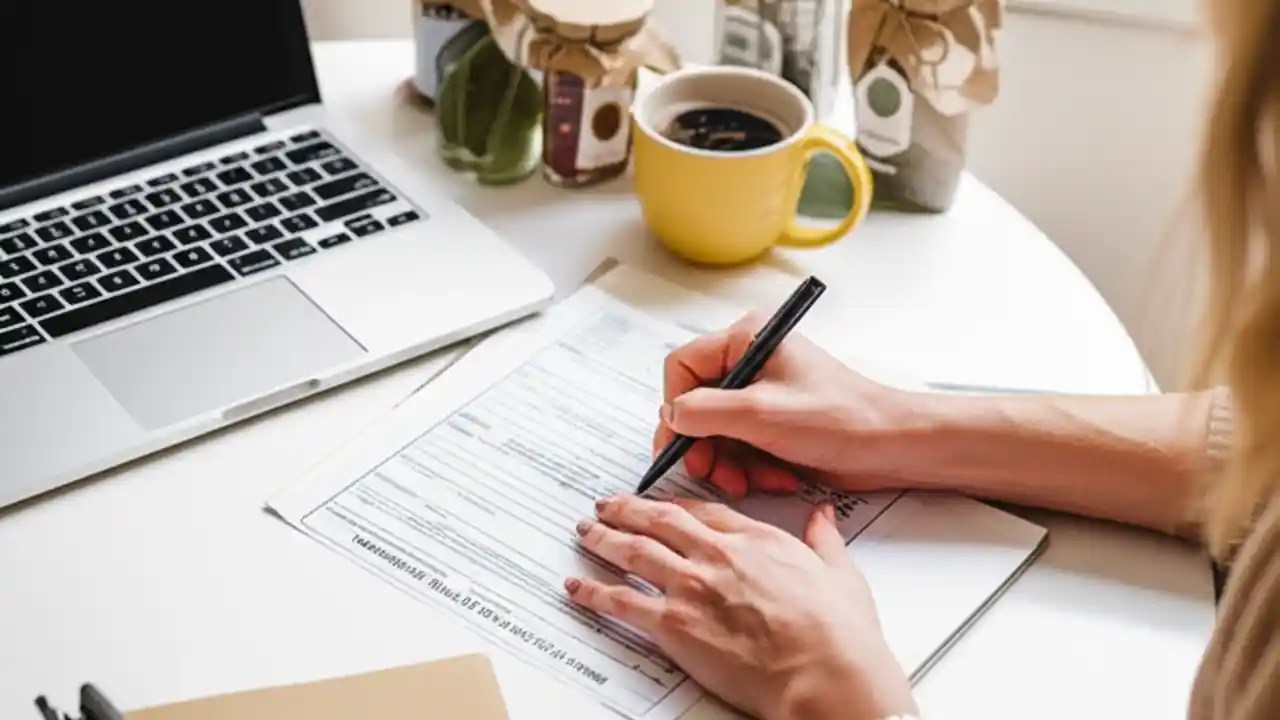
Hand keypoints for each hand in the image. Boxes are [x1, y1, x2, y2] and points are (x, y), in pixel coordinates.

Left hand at [564, 494, 916, 719]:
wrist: (822, 672)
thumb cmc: (836, 632)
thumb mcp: (839, 571)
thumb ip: (824, 539)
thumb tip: (823, 516)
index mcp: (754, 539)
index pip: (702, 511)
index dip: (673, 504)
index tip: (658, 503)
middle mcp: (716, 556)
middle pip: (658, 521)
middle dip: (626, 509)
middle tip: (606, 505)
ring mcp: (691, 587)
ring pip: (632, 551)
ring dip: (603, 539)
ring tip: (585, 532)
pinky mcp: (673, 624)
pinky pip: (622, 601)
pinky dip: (594, 591)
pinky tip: (579, 586)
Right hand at [655, 311, 927, 497]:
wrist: (890, 446)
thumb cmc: (839, 418)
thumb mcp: (759, 413)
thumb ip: (703, 411)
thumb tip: (670, 417)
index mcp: (747, 338)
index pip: (682, 367)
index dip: (676, 408)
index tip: (680, 443)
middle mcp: (751, 360)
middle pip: (696, 405)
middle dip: (704, 445)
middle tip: (711, 473)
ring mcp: (762, 394)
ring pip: (715, 433)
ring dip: (729, 464)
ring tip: (750, 481)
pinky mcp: (773, 423)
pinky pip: (739, 448)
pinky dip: (750, 469)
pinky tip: (775, 478)